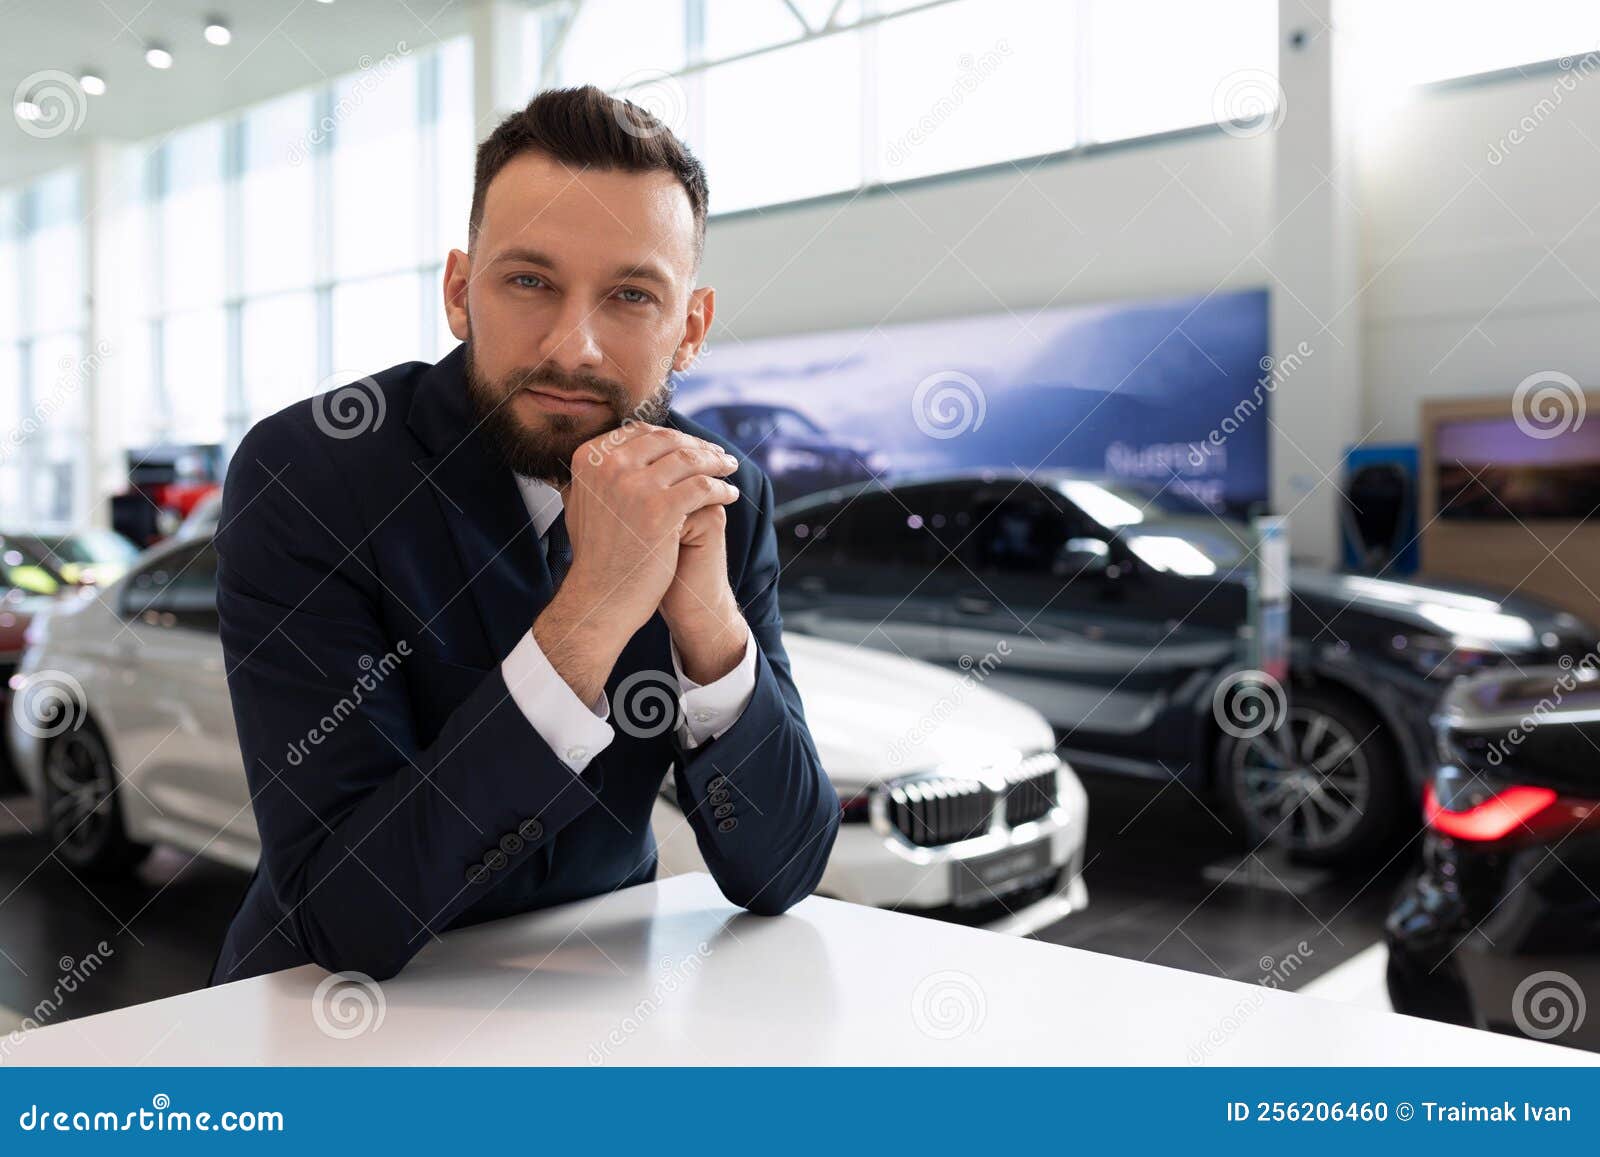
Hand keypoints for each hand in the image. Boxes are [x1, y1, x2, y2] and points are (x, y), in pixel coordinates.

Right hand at [533, 425, 738, 705]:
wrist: (602, 595)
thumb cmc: (597, 553)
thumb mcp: (584, 499)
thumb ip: (599, 471)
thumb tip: (619, 446)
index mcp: (589, 458)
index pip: (641, 433)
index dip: (672, 437)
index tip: (691, 444)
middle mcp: (609, 465)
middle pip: (668, 441)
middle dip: (698, 445)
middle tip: (718, 454)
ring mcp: (635, 485)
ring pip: (690, 460)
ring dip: (716, 462)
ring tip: (730, 468)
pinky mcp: (661, 508)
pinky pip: (703, 487)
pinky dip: (721, 489)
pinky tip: (730, 495)